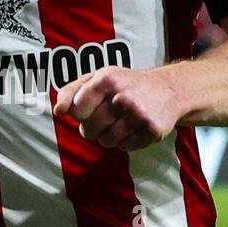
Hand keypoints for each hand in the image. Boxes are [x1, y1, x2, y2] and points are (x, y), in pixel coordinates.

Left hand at [53, 65, 182, 151]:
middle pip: (89, 130)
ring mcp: (139, 114)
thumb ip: (71, 92)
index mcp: (107, 79)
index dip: (80, 113)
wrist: (170, 90)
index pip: (76, 109)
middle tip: (105, 117)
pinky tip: (135, 128)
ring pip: (106, 142)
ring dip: (109, 136)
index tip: (90, 107)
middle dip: (92, 128)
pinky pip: (125, 148)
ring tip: (120, 122)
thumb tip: (58, 111)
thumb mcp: (98, 78)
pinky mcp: (152, 130)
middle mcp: (123, 96)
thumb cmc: (126, 84)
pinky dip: (126, 142)